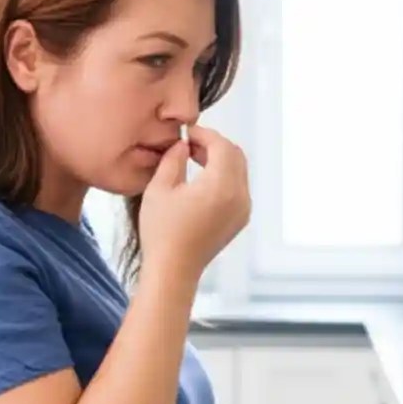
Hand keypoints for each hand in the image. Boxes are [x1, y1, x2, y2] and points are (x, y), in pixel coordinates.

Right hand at [139, 124, 250, 275]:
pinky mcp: (240, 219)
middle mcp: (239, 196)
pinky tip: (202, 179)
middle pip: (236, 155)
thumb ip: (173, 159)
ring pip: (239, 170)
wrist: (173, 270)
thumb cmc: (162, 232)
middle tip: (190, 144)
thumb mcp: (159, 188)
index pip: (221, 146)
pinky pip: (239, 187)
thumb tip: (183, 145)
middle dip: (214, 144)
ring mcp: (243, 209)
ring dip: (220, 159)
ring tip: (194, 158)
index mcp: (221, 186)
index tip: (186, 133)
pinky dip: (224, 176)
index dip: (204, 134)